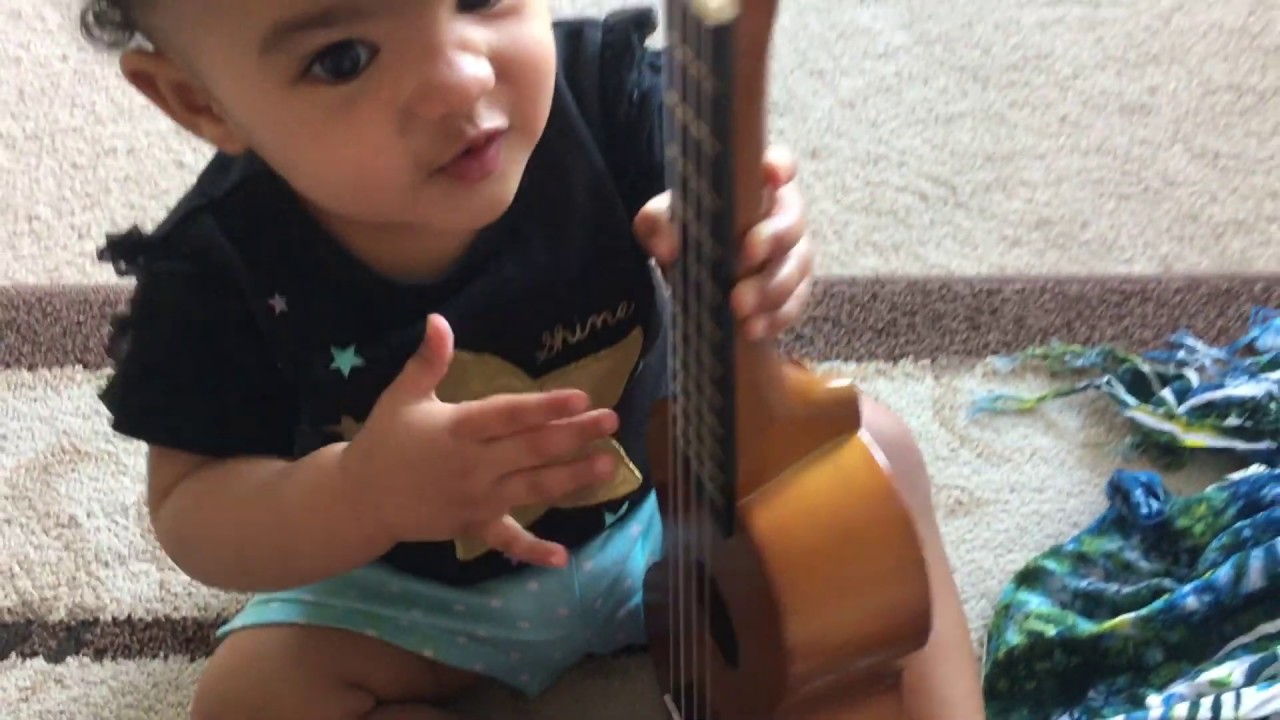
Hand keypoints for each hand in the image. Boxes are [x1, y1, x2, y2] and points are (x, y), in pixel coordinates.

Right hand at [339, 314, 619, 568]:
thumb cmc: (385, 440)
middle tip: (612, 422)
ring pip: (532, 488)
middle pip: (531, 450)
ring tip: (607, 465)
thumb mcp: (403, 396)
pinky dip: (533, 551)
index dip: (545, 407)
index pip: (508, 415)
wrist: (360, 498)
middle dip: (574, 436)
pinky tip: (563, 558)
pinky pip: (507, 541)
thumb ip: (428, 360)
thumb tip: (438, 320)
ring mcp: (476, 500)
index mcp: (457, 430)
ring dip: (571, 479)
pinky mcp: (474, 526)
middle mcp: (473, 466)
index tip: (581, 398)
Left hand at [634, 145, 813, 340]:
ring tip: (739, 307)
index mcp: (757, 184)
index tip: (773, 174)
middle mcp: (784, 215)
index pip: (779, 164)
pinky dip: (774, 318)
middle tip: (744, 259)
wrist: (696, 268)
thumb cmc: (688, 228)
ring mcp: (793, 254)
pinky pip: (793, 305)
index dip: (781, 166)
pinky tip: (751, 329)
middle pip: (792, 222)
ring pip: (795, 268)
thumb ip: (660, 222)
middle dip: (771, 240)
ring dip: (769, 289)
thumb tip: (668, 248)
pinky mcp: (793, 291)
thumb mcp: (664, 219)